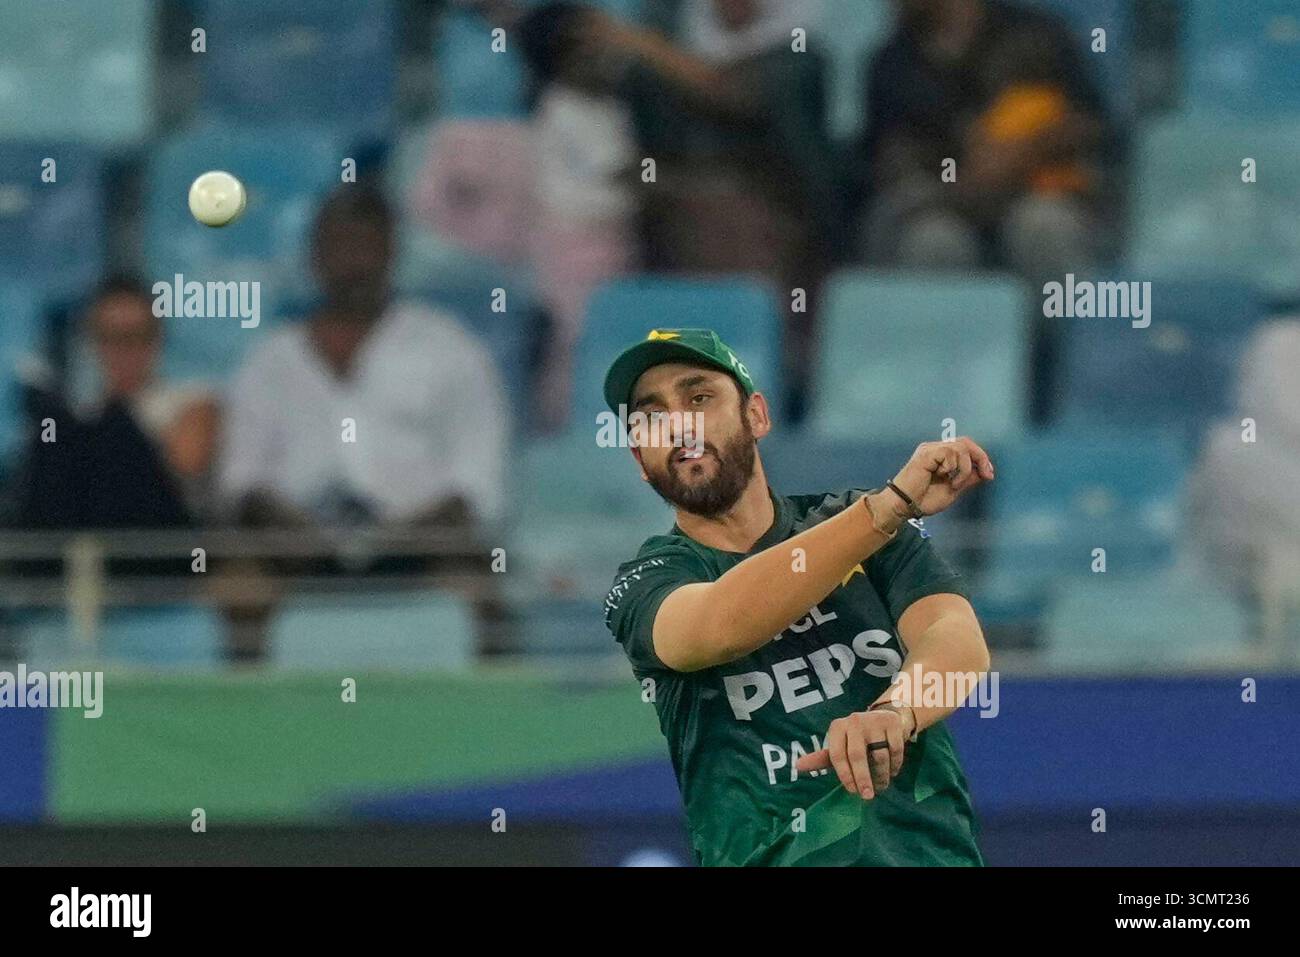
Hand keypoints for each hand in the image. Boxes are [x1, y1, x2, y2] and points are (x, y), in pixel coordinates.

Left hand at [794, 708, 910, 799]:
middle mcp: (854, 721)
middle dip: (863, 779)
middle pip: (857, 756)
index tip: (852, 791)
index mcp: (837, 727)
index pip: (837, 755)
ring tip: (881, 785)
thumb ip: (821, 758)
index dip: (844, 775)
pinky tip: (892, 771)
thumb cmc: (857, 739)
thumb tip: (797, 765)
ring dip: (881, 775)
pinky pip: (895, 751)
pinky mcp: (892, 723)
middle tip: (868, 796)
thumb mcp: (839, 746)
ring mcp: (874, 720)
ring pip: (879, 756)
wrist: (885, 717)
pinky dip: (895, 766)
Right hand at [887, 436, 993, 517]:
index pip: (966, 447)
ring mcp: (930, 449)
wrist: (904, 505)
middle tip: (986, 474)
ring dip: (964, 469)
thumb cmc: (924, 499)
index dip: (980, 458)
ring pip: (961, 448)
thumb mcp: (954, 489)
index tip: (989, 474)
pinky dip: (954, 468)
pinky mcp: (927, 453)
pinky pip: (950, 453)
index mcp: (941, 456)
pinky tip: (944, 477)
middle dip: (980, 458)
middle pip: (966, 442)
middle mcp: (935, 448)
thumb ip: (968, 479)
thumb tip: (984, 472)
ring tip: (954, 484)